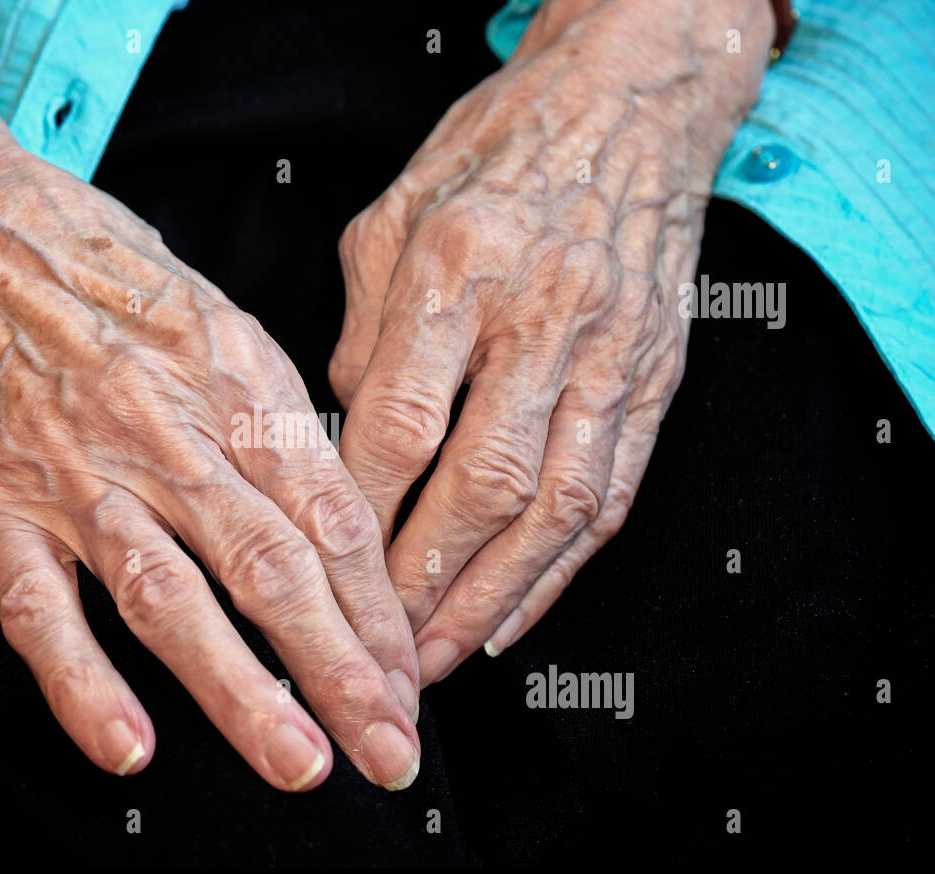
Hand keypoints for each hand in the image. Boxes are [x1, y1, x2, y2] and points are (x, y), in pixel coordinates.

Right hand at [0, 0, 421, 789]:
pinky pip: (40, 607)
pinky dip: (83, 684)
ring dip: (240, 691)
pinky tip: (128, 749)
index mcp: (236, 386)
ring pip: (172, 598)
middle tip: (389, 749)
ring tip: (298, 762)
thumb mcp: (214, 316)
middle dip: (342, 670)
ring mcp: (79, 476)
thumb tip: (335, 516)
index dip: (378, 610)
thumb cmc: (94, 267)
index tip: (409, 678)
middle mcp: (170, 436)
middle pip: (273, 570)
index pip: (330, 519)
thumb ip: (273, 418)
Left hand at [329, 0, 771, 683]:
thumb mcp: (392, 216)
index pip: (402, 421)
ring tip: (444, 658)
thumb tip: (349, 441)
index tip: (325, 568)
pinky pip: (612, 494)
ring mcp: (613, 354)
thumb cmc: (495, 155)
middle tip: (380, 649)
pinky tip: (517, 615)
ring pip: (556, 507)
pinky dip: (562, 570)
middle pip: (482, 483)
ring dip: (495, 599)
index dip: (361, 512)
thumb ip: (363, 332)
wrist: (629, 108)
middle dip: (425, 581)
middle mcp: (545, 318)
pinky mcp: (656, 379)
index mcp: (462, 268)